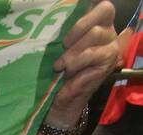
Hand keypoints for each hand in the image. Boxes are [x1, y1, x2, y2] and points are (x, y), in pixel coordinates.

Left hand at [48, 1, 122, 124]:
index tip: (72, 23)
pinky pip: (92, 53)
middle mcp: (108, 30)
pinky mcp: (110, 59)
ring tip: (60, 64)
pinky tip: (66, 70)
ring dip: (73, 50)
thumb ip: (65, 31)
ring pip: (95, 33)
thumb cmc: (59, 68)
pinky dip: (76, 61)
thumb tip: (52, 20)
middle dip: (78, 28)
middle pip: (102, 12)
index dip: (89, 10)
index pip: (102, 5)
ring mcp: (111, 44)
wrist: (63, 95)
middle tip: (63, 44)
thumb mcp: (60, 47)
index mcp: (97, 23)